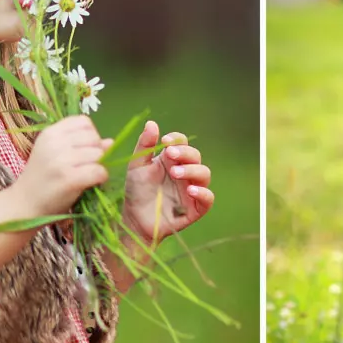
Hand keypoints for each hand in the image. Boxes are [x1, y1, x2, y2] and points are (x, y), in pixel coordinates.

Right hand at [12, 115, 109, 217]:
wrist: (24, 204)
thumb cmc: (42, 178)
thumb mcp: (55, 154)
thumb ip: (80, 145)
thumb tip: (110, 142)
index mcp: (50, 133)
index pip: (84, 122)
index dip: (90, 135)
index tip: (83, 150)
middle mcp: (54, 143)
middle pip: (93, 137)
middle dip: (96, 151)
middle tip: (86, 165)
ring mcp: (61, 161)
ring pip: (99, 154)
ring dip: (98, 166)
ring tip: (87, 175)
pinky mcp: (69, 179)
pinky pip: (99, 171)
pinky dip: (100, 177)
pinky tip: (91, 183)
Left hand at [122, 120, 214, 243]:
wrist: (134, 219)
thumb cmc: (136, 191)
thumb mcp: (137, 166)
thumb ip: (144, 146)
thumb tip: (152, 123)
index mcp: (172, 160)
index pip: (182, 142)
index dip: (177, 139)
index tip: (164, 142)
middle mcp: (185, 172)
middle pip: (195, 156)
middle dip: (185, 153)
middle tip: (170, 155)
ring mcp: (192, 189)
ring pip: (204, 174)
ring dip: (192, 170)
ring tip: (175, 173)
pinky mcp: (196, 208)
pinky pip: (208, 198)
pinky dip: (203, 192)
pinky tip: (191, 190)